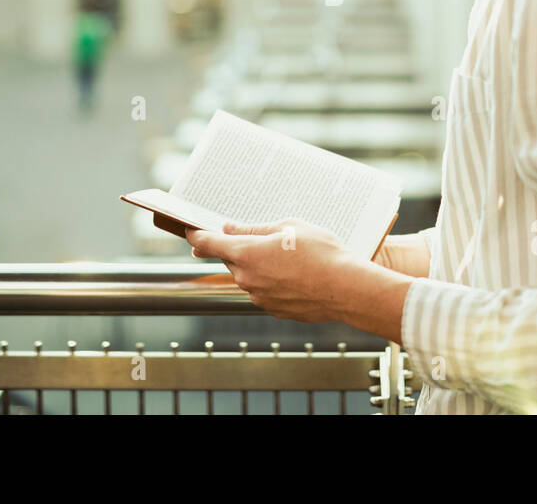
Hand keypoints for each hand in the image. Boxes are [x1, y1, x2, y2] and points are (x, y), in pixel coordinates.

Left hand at [185, 218, 358, 323]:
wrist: (345, 288)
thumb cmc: (321, 253)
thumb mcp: (288, 227)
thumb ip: (254, 229)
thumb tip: (230, 228)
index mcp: (246, 253)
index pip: (208, 243)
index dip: (196, 235)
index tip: (190, 231)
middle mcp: (247, 278)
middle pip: (231, 258)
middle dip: (240, 248)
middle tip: (261, 238)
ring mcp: (259, 297)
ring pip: (249, 275)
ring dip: (260, 265)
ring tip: (290, 257)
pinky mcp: (273, 309)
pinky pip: (264, 290)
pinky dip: (272, 281)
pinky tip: (296, 274)